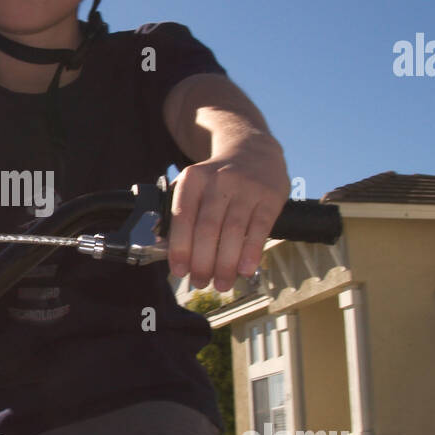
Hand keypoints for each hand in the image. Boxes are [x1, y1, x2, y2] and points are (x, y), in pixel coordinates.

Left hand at [167, 134, 289, 290]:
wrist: (254, 151)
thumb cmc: (218, 179)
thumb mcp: (195, 185)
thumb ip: (181, 213)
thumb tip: (165, 249)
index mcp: (193, 179)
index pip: (183, 216)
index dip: (179, 247)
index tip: (179, 271)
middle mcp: (219, 180)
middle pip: (208, 228)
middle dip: (202, 261)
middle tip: (200, 282)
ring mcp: (246, 187)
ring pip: (234, 231)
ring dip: (226, 264)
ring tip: (221, 284)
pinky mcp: (270, 195)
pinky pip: (260, 229)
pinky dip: (251, 253)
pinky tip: (245, 270)